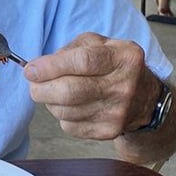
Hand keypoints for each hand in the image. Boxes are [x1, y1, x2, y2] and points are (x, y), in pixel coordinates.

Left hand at [23, 33, 157, 139]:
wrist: (145, 99)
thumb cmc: (114, 66)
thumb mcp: (100, 45)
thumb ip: (70, 50)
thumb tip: (39, 66)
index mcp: (123, 58)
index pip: (83, 62)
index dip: (51, 66)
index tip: (30, 69)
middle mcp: (123, 86)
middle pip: (70, 91)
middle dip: (41, 88)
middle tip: (33, 84)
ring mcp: (117, 112)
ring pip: (65, 111)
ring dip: (50, 101)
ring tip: (55, 92)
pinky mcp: (108, 131)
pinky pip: (69, 126)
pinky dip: (62, 115)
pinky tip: (71, 106)